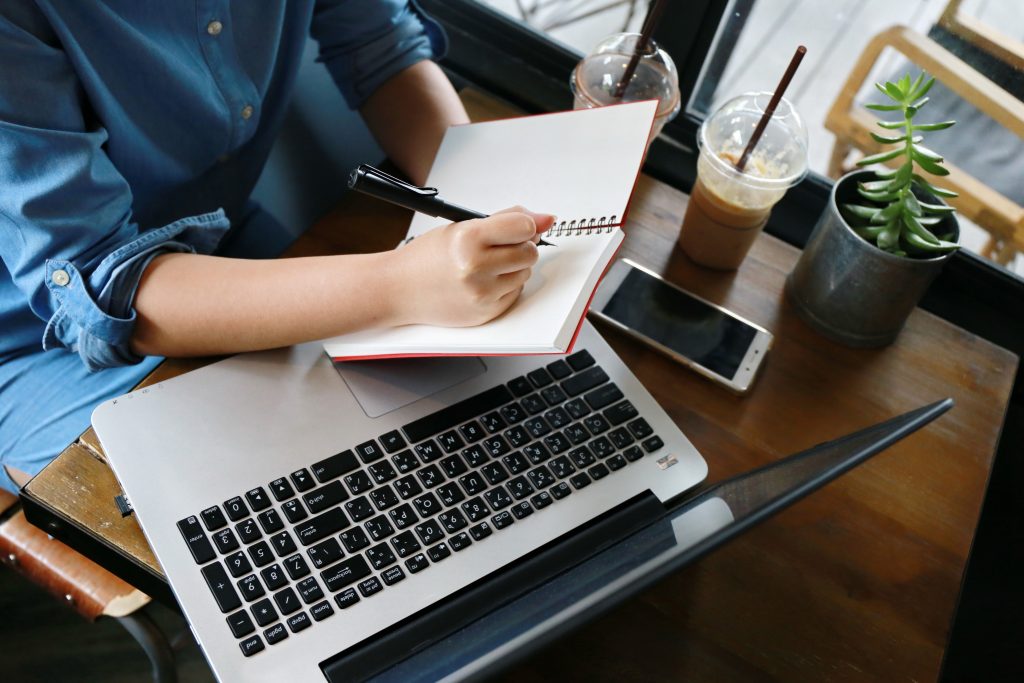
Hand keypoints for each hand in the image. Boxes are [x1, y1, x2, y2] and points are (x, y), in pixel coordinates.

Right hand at [389, 207, 553, 326]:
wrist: (400, 289)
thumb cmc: (428, 257)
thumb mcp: (461, 227)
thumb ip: (506, 219)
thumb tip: (546, 219)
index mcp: (468, 239)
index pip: (524, 227)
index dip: (523, 226)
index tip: (515, 228)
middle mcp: (476, 267)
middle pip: (529, 252)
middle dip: (519, 247)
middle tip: (496, 248)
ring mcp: (482, 294)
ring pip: (525, 273)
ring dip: (513, 267)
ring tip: (485, 266)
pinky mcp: (486, 313)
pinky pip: (515, 293)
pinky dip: (505, 286)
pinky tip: (483, 283)